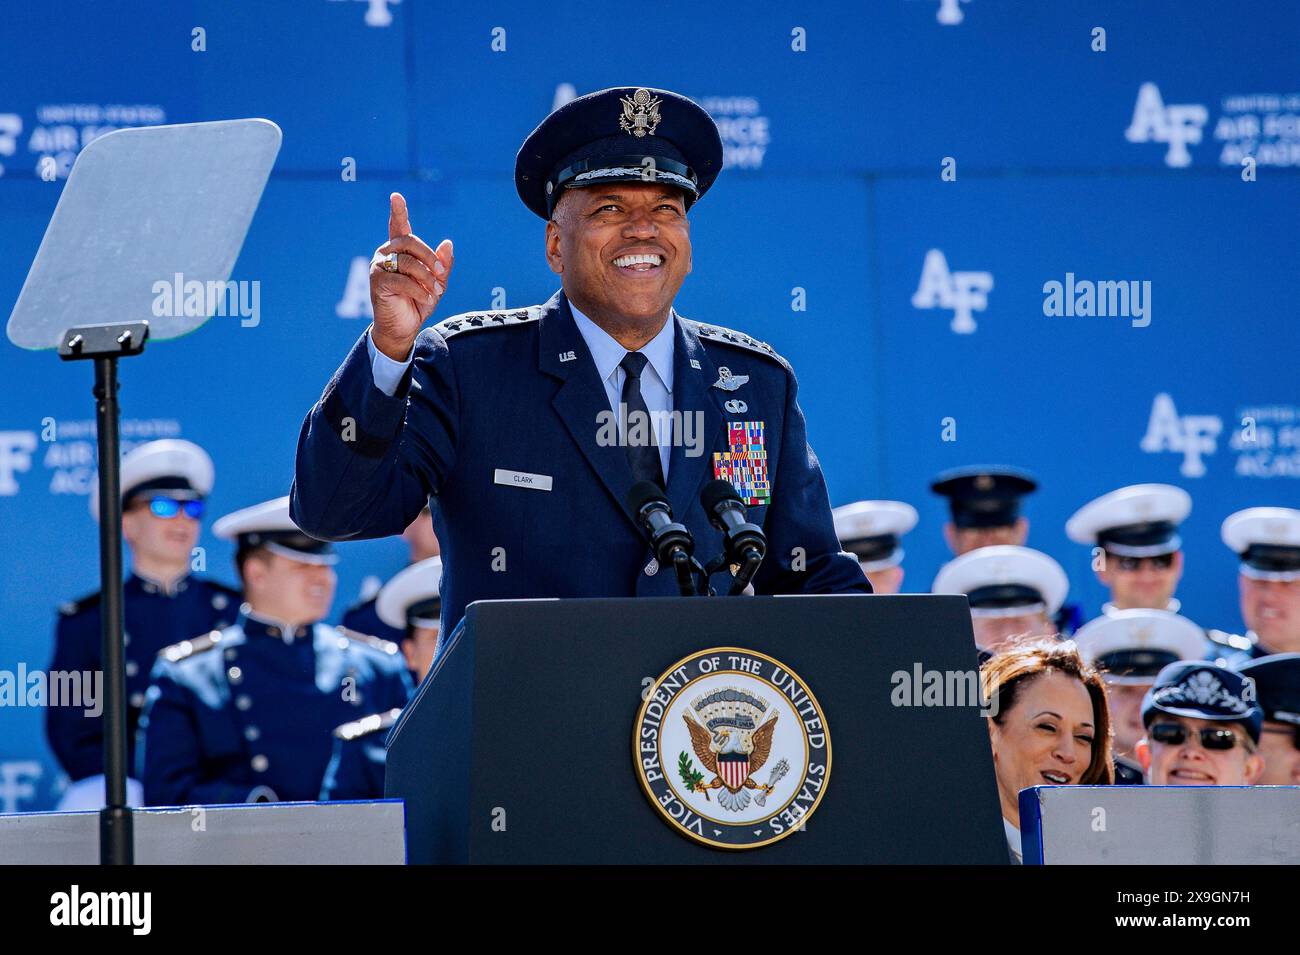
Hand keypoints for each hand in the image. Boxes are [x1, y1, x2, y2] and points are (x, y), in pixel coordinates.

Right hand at [369, 193, 453, 360]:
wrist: (404, 327)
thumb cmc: (418, 302)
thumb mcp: (436, 283)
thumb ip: (443, 264)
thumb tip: (447, 243)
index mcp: (400, 250)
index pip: (398, 226)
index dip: (398, 211)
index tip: (396, 196)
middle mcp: (386, 253)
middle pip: (410, 242)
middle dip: (430, 258)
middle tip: (442, 275)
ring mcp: (379, 266)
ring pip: (407, 261)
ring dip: (426, 277)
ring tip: (435, 291)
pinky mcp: (377, 282)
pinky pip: (401, 280)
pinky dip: (418, 289)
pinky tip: (425, 298)